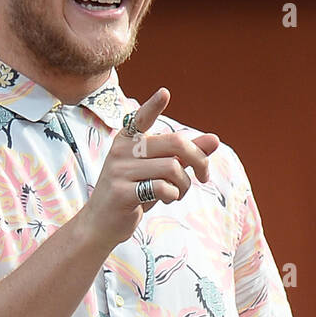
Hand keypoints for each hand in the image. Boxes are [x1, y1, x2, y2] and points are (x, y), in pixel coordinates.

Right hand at [83, 87, 219, 245]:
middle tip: (204, 176)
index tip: (165, 93)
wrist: (100, 224)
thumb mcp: (158, 171)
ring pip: (172, 168)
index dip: (153, 106)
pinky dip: (173, 195)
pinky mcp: (122, 192)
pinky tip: (166, 198)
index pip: (141, 118)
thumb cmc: (133, 193)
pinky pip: (162, 188)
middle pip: (175, 143)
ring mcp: (119, 171)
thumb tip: (214, 139)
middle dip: (199, 160)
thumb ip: (184, 154)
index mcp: (128, 140)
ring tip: (179, 192)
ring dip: (185, 184)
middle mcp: (121, 150)